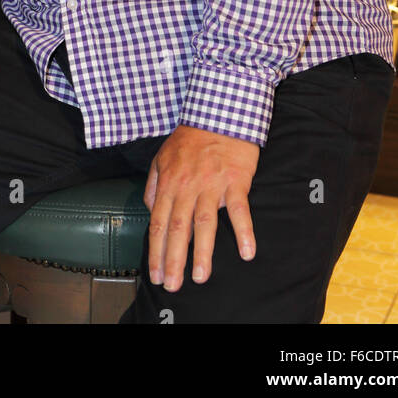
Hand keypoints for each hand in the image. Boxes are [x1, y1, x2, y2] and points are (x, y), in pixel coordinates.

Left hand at [144, 124, 258, 290]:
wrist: (219, 112)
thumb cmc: (190, 137)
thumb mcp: (162, 157)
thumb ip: (154, 185)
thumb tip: (150, 212)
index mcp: (169, 182)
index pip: (158, 223)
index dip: (155, 250)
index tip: (156, 274)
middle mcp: (187, 186)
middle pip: (178, 228)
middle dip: (174, 260)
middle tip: (172, 285)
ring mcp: (212, 184)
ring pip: (205, 223)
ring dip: (202, 252)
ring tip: (200, 277)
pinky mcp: (236, 181)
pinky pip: (240, 210)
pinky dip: (244, 232)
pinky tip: (247, 252)